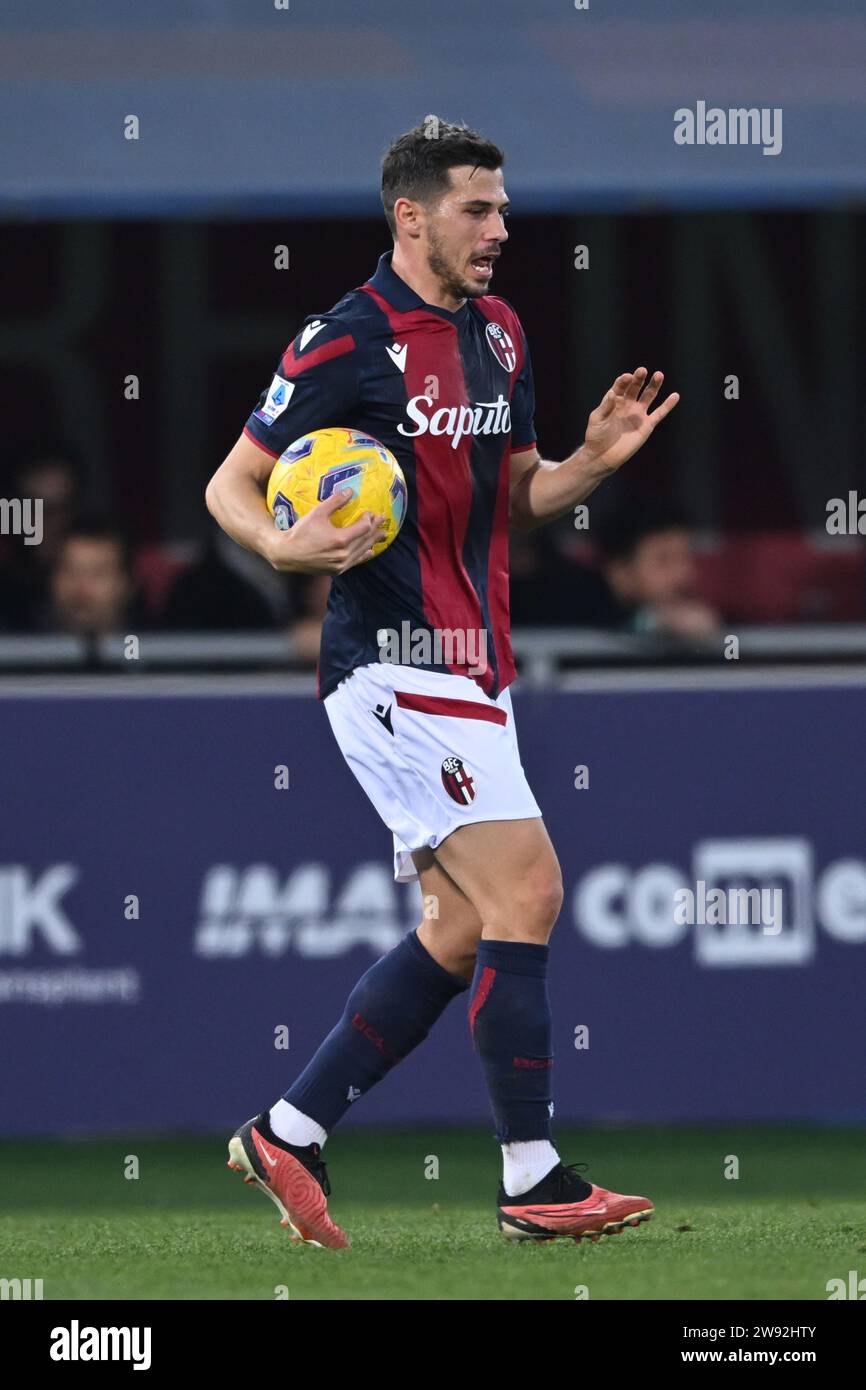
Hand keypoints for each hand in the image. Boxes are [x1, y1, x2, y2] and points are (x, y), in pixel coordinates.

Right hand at [264, 489, 386, 573]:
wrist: (288, 554)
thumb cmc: (301, 532)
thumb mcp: (317, 513)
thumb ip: (335, 502)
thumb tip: (350, 491)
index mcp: (340, 540)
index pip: (363, 527)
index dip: (369, 519)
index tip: (370, 513)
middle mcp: (343, 554)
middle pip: (366, 539)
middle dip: (375, 529)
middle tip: (383, 521)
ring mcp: (341, 564)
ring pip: (362, 551)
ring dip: (373, 542)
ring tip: (382, 535)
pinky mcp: (337, 570)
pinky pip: (355, 562)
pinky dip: (364, 555)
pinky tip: (370, 551)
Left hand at [583, 368, 679, 474]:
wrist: (603, 456)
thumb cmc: (596, 436)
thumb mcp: (597, 419)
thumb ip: (605, 406)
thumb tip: (613, 393)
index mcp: (614, 400)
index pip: (621, 386)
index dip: (624, 380)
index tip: (627, 377)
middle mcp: (628, 404)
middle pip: (636, 387)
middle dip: (639, 378)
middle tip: (642, 370)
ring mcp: (638, 414)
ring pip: (649, 396)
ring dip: (654, 385)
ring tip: (659, 375)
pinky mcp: (647, 425)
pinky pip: (659, 413)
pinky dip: (667, 405)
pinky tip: (675, 396)